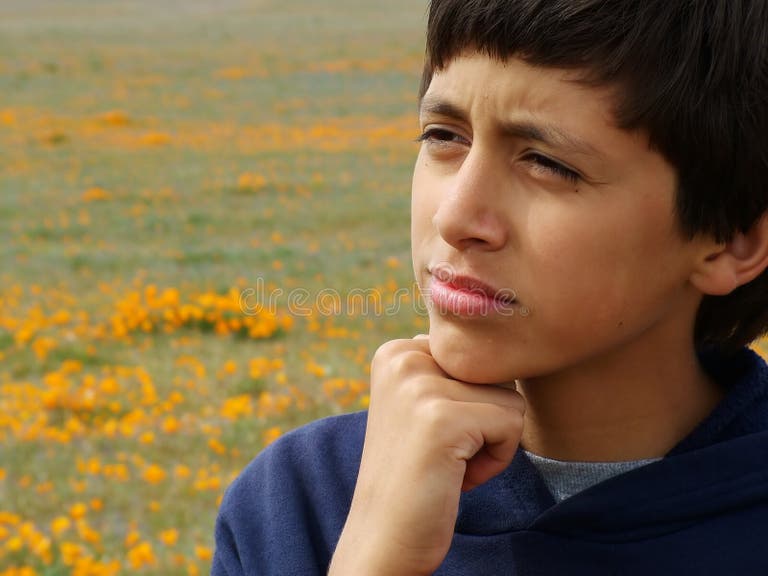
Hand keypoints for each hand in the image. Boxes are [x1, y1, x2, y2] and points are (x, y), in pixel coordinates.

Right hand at [329, 336, 525, 575]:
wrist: (384, 536)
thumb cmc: (417, 474)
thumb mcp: (425, 405)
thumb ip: (454, 370)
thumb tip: (508, 346)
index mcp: (396, 351)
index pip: (479, 359)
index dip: (471, 404)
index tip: (434, 434)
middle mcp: (403, 358)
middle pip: (497, 375)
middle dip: (485, 421)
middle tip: (443, 453)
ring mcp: (420, 386)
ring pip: (510, 400)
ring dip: (492, 442)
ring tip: (448, 463)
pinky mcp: (442, 418)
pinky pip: (511, 425)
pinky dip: (495, 461)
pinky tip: (456, 476)